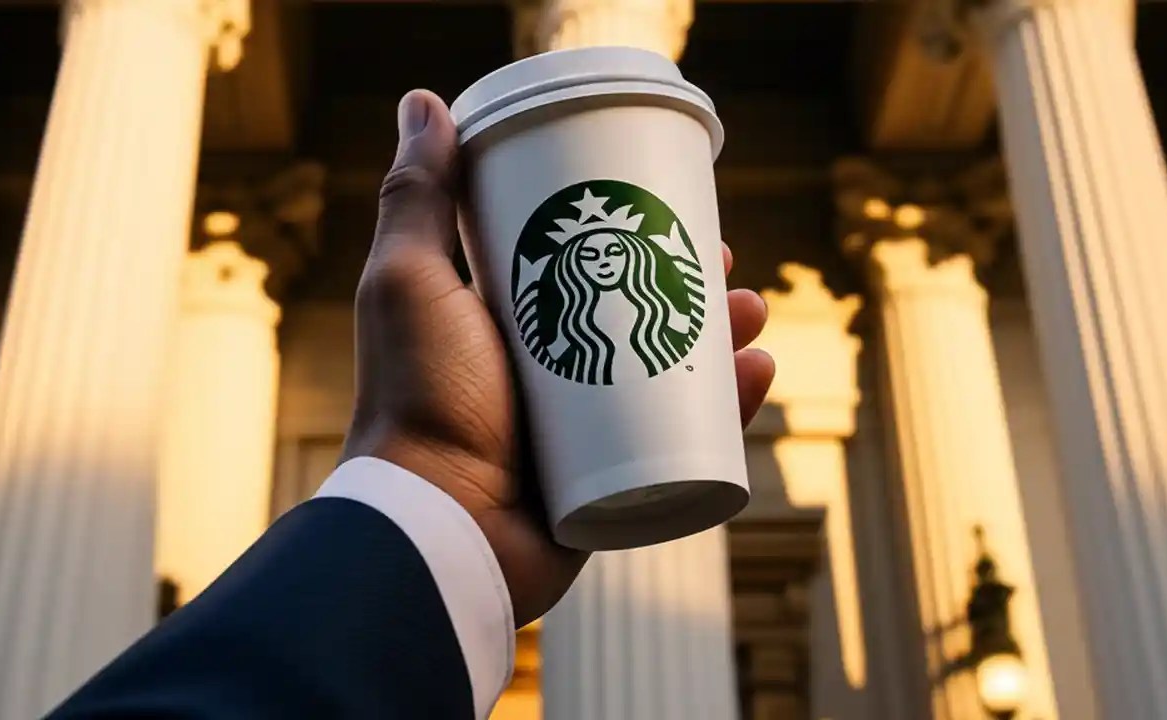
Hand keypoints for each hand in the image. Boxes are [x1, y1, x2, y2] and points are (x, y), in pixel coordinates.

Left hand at [341, 90, 774, 627]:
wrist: (440, 521)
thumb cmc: (420, 398)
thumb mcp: (411, 280)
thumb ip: (416, 197)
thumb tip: (424, 104)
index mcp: (507, 326)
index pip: (582, 265)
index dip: (630, 233)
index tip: (667, 204)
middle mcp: (547, 375)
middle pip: (637, 317)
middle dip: (689, 285)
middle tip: (724, 261)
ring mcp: (584, 432)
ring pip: (670, 376)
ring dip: (721, 340)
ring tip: (750, 312)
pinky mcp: (617, 483)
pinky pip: (685, 445)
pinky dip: (727, 412)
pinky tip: (756, 374)